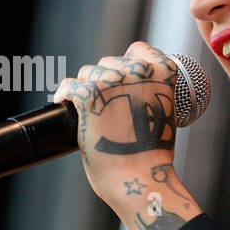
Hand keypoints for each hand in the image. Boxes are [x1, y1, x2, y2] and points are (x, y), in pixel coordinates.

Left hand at [53, 41, 178, 202]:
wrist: (141, 179)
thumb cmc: (153, 156)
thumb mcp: (165, 116)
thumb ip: (149, 96)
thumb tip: (126, 93)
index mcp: (163, 74)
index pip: (140, 50)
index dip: (129, 62)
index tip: (124, 79)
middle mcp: (138, 72)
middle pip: (109, 61)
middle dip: (105, 79)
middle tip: (105, 105)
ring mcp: (112, 82)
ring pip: (87, 72)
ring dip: (85, 88)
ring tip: (88, 110)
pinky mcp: (89, 96)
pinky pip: (69, 86)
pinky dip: (65, 95)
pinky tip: (66, 104)